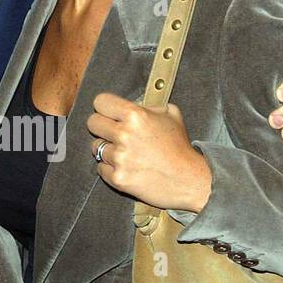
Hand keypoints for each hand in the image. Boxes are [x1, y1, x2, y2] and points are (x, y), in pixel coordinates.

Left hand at [87, 93, 211, 212]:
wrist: (190, 180)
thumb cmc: (180, 147)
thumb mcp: (171, 115)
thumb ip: (148, 106)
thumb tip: (132, 103)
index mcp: (135, 115)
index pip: (100, 102)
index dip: (105, 108)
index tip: (109, 114)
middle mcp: (125, 134)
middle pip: (92, 123)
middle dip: (102, 128)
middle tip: (115, 134)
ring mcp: (120, 158)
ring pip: (96, 148)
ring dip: (109, 151)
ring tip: (128, 155)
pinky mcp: (118, 179)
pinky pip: (101, 169)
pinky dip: (110, 169)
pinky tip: (127, 168)